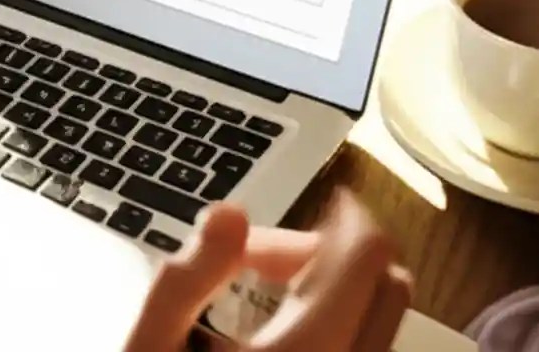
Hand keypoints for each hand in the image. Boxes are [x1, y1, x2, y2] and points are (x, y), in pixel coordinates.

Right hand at [124, 189, 411, 351]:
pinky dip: (343, 328)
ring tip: (267, 297)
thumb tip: (229, 214)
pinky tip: (283, 338)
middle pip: (388, 284)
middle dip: (335, 253)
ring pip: (384, 323)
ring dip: (342, 291)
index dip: (344, 216)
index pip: (365, 256)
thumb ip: (186, 278)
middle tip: (266, 258)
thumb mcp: (150, 350)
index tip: (317, 201)